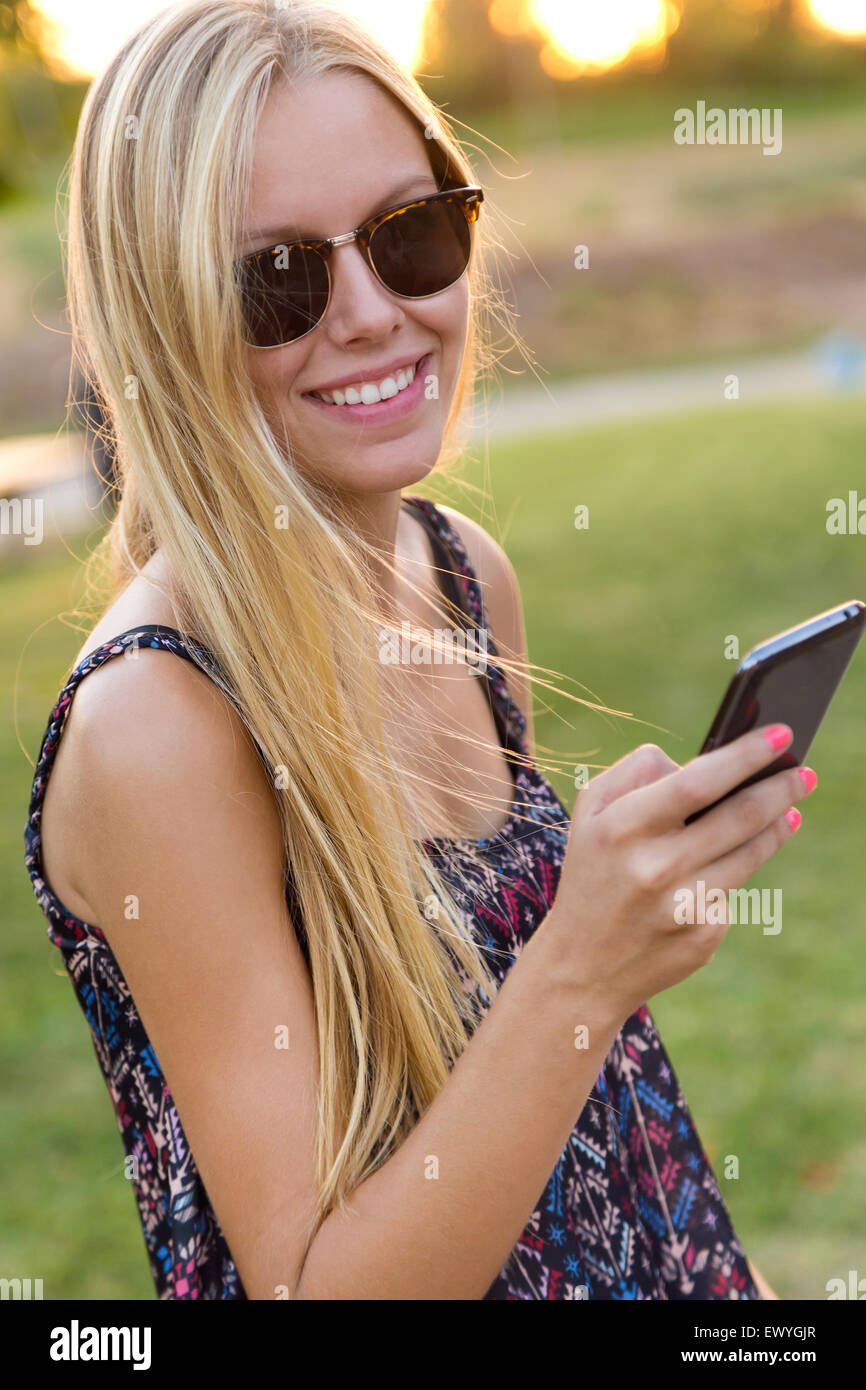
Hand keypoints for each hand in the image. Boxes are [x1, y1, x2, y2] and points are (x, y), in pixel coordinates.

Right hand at [543, 724, 815, 1023]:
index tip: (780, 734)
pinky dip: (734, 871)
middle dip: (781, 788)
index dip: (744, 756)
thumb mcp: (591, 812)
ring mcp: (683, 907)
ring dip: (777, 825)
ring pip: (750, 853)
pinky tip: (729, 864)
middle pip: (740, 816)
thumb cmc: (593, 870)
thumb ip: (637, 772)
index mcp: (621, 828)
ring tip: (789, 808)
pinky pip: (732, 890)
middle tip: (805, 773)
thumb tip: (701, 764)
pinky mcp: (703, 937)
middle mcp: (654, 868)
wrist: (582, 965)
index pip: (696, 782)